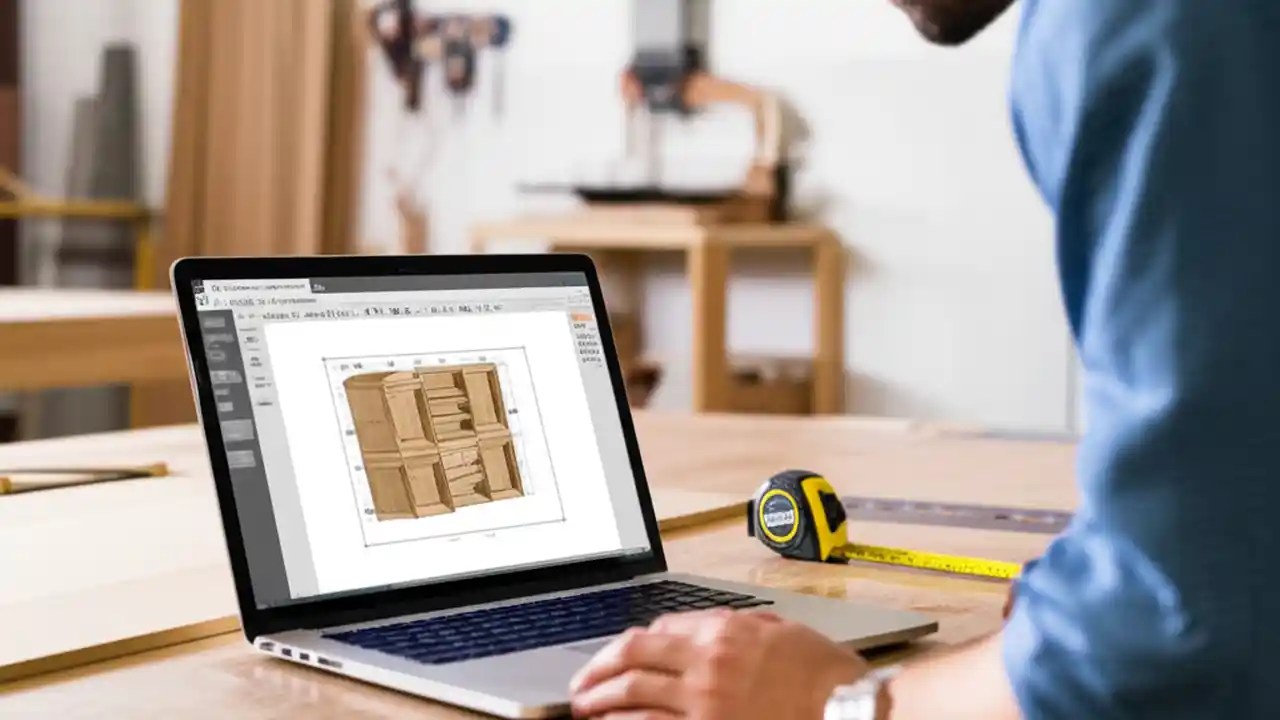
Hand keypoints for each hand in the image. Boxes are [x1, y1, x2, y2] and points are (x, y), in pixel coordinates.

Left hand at [569, 609, 867, 718]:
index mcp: (721, 633)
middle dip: (598, 674)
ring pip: (634, 700)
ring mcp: (705, 705)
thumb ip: (733, 624)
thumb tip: (694, 626)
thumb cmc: (823, 675)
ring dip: (603, 705)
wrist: (848, 712)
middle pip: (632, 663)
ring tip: (588, 711)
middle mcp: (705, 665)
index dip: (624, 647)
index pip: (654, 633)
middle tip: (581, 688)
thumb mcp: (778, 630)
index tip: (612, 658)